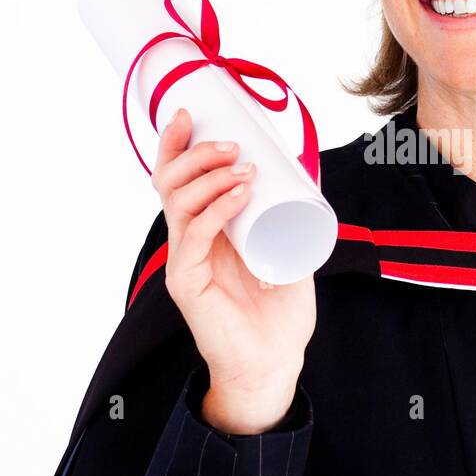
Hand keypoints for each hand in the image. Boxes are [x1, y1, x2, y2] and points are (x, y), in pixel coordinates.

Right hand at [153, 107, 316, 433]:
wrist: (275, 362)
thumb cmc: (279, 311)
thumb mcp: (289, 250)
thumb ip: (289, 219)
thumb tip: (306, 174)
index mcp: (204, 229)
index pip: (178, 178)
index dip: (177, 144)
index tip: (189, 113)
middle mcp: (187, 240)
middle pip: (169, 183)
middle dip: (196, 153)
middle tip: (232, 145)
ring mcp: (184, 261)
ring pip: (177, 203)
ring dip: (208, 176)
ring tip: (243, 167)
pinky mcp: (187, 283)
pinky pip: (194, 236)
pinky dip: (215, 209)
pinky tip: (238, 194)